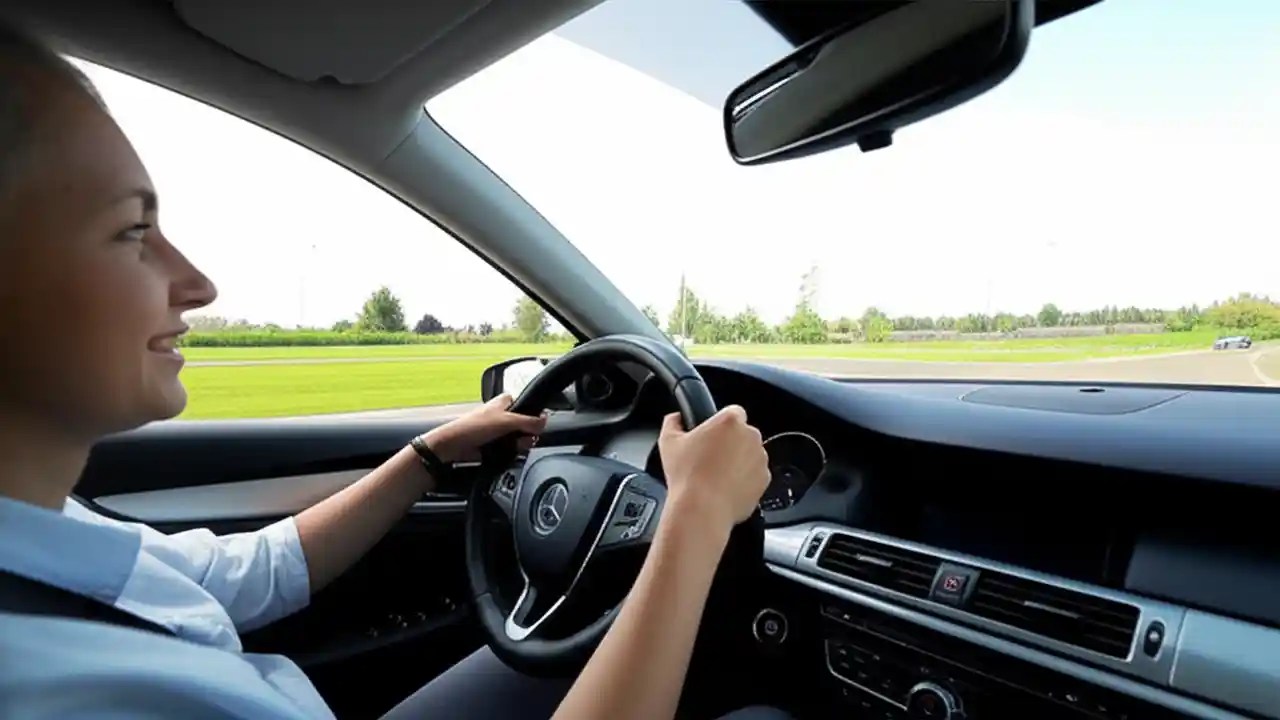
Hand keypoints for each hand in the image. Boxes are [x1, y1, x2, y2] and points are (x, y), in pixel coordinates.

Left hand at [422, 394, 546, 462]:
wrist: (454, 447)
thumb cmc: (475, 427)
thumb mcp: (507, 420)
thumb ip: (529, 421)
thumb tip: (545, 421)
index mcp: (506, 401)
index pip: (529, 407)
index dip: (534, 417)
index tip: (534, 425)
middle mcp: (504, 414)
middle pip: (527, 426)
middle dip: (527, 435)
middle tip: (521, 439)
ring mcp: (499, 431)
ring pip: (520, 439)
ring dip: (519, 445)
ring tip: (511, 447)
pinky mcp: (495, 445)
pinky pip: (511, 449)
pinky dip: (511, 452)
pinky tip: (506, 453)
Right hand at [657, 405, 769, 536]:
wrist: (702, 510)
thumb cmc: (687, 476)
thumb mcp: (668, 442)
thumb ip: (673, 422)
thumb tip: (676, 418)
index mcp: (730, 421)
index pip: (732, 411)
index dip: (720, 423)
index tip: (711, 434)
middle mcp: (751, 437)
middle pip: (742, 433)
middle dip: (730, 443)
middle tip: (709, 457)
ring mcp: (760, 459)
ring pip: (750, 455)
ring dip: (738, 461)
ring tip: (715, 475)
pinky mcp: (764, 481)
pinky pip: (754, 475)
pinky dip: (744, 480)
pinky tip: (724, 488)